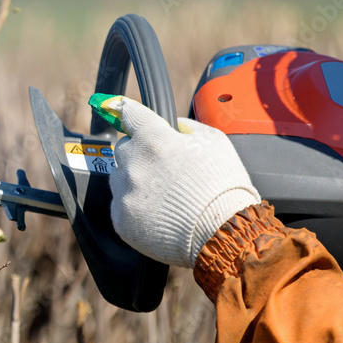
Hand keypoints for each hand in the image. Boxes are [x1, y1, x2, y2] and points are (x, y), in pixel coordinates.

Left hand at [106, 96, 260, 267]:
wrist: (223, 233)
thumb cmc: (223, 187)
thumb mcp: (214, 141)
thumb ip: (186, 127)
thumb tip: (171, 126)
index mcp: (154, 140)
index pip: (131, 115)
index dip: (130, 113)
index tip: (123, 110)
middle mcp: (133, 164)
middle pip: (123, 148)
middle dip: (139, 152)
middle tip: (163, 167)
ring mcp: (125, 193)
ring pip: (119, 177)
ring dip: (135, 180)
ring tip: (163, 194)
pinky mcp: (121, 219)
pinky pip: (120, 205)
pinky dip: (134, 207)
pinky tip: (157, 212)